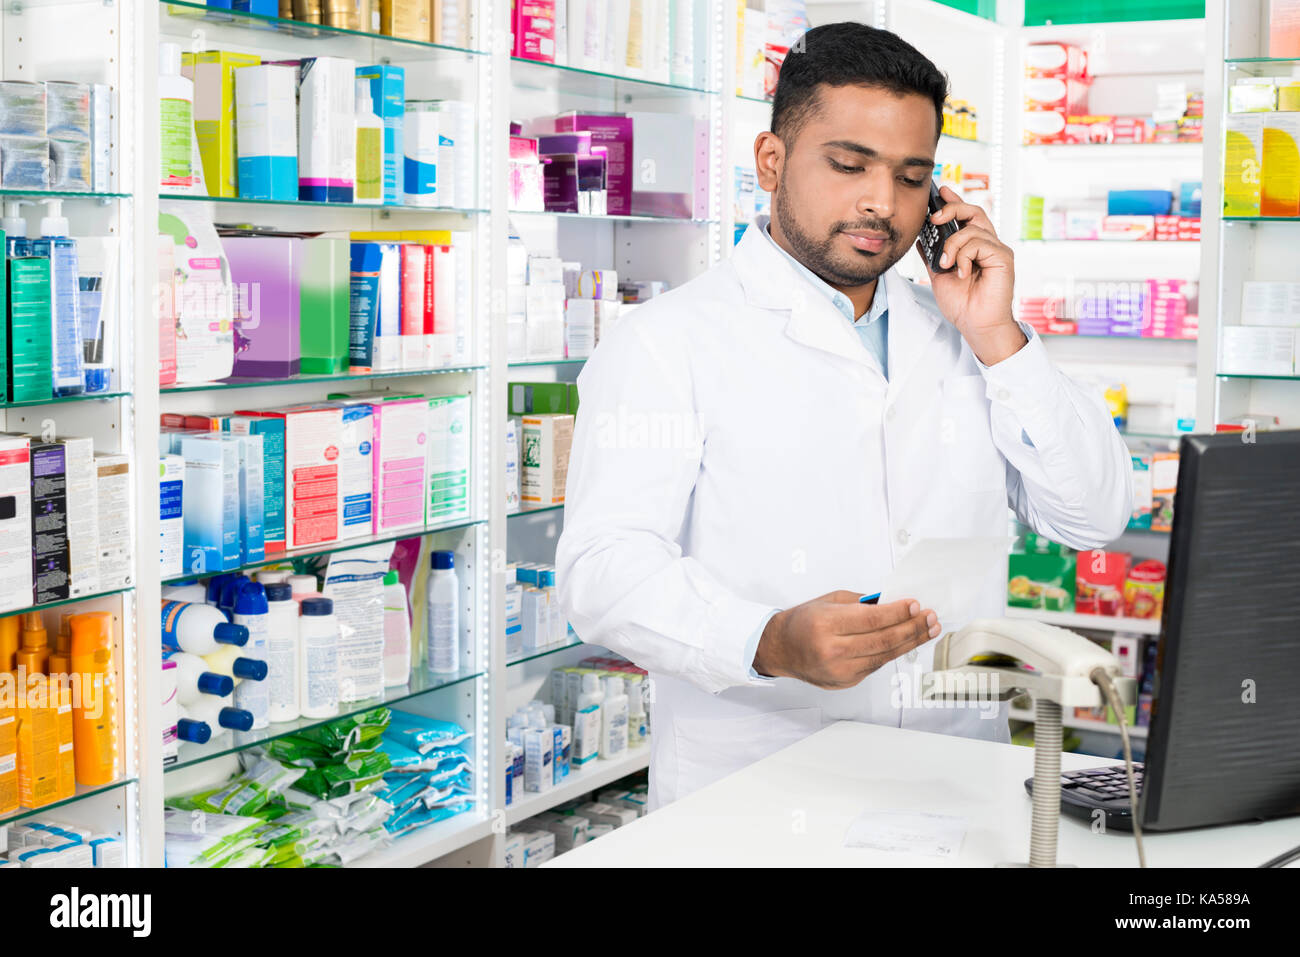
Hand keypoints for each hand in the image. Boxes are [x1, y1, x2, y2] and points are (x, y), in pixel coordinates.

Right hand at [752, 591, 939, 689]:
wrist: (780, 649)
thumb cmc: (802, 622)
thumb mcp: (829, 601)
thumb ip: (862, 603)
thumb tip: (894, 603)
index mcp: (826, 625)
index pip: (872, 620)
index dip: (898, 612)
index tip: (915, 604)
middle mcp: (832, 650)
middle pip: (883, 640)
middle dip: (912, 628)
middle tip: (930, 618)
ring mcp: (840, 671)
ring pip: (885, 657)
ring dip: (910, 642)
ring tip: (928, 630)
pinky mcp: (846, 682)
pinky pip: (876, 666)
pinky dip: (892, 653)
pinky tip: (905, 642)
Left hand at [920, 185, 1025, 365]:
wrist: (975, 325)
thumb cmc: (962, 304)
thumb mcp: (938, 274)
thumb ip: (933, 255)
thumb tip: (920, 237)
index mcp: (973, 246)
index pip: (966, 216)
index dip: (954, 201)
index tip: (939, 191)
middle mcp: (987, 244)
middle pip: (973, 211)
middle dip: (952, 209)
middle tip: (935, 218)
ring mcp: (997, 250)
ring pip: (972, 229)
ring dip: (952, 245)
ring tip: (946, 265)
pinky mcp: (1003, 258)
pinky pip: (980, 244)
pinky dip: (964, 257)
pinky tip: (962, 273)